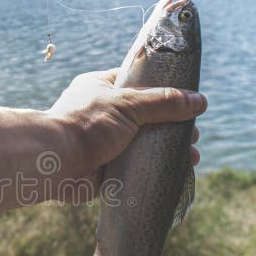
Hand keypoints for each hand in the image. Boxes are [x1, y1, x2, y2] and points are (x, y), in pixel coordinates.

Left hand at [47, 69, 206, 190]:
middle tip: (193, 134)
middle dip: (172, 126)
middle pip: (146, 116)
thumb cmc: (86, 125)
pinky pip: (136, 167)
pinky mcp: (106, 168)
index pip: (137, 82)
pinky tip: (177, 173)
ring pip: (143, 144)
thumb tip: (199, 101)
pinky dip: (155, 170)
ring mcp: (105, 142)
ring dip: (168, 150)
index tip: (188, 99)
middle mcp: (103, 114)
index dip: (164, 89)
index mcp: (101, 88)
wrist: (55, 164)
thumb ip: (164, 102)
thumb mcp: (128, 105)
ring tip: (191, 157)